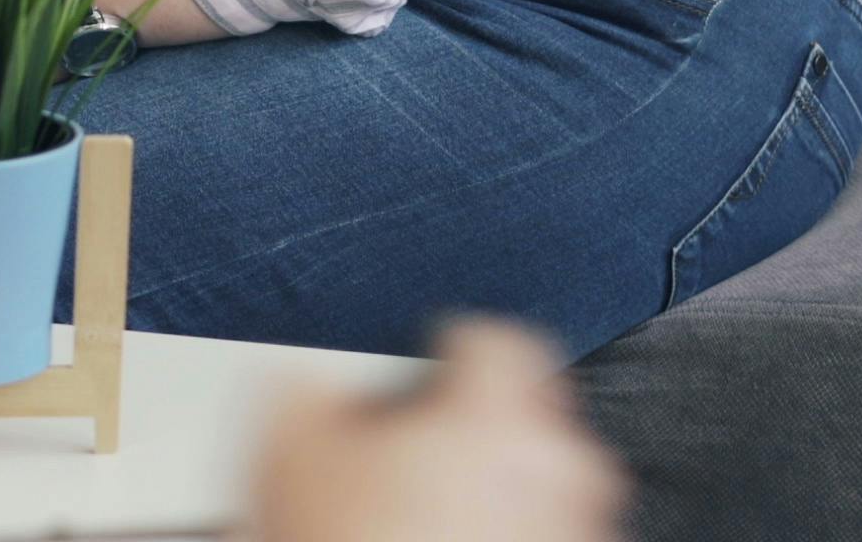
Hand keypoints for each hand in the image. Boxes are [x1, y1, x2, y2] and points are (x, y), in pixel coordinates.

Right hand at [248, 318, 630, 541]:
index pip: (495, 340)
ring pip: (543, 485)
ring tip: (429, 515)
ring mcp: (574, 538)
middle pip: (531, 412)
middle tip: (422, 445)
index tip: (422, 364)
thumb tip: (314, 380)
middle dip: (480, 420)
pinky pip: (546, 538)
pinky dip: (507, 536)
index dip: (446, 344)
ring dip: (498, 487)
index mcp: (497, 419)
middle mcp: (557, 475)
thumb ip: (306, 385)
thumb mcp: (288, 451)